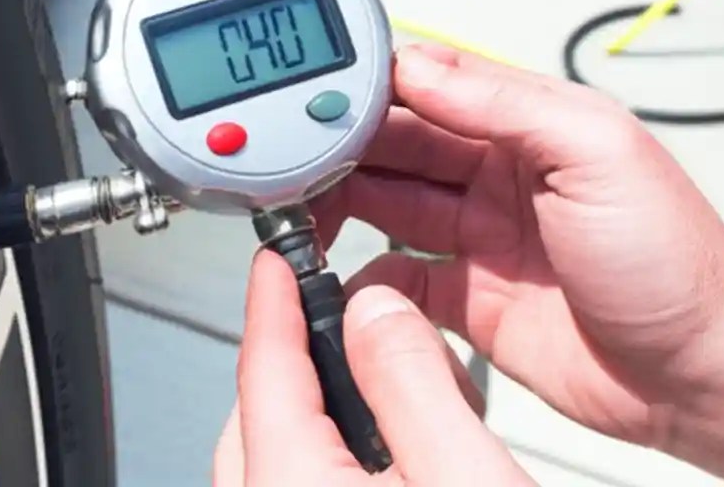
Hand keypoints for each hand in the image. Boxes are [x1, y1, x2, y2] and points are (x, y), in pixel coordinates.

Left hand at [212, 249, 536, 486]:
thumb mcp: (466, 474)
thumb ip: (412, 382)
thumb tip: (377, 309)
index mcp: (291, 484)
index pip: (262, 365)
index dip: (273, 299)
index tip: (276, 259)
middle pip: (258, 410)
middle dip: (299, 354)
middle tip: (341, 317)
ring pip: (276, 453)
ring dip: (321, 409)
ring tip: (389, 391)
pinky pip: (298, 485)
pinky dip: (329, 453)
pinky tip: (388, 453)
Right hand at [312, 43, 723, 447]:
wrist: (698, 372)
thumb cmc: (672, 261)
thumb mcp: (596, 152)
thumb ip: (506, 105)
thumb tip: (423, 65)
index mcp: (531, 127)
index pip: (434, 87)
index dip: (376, 86)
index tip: (325, 92)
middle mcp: (501, 177)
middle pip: (400, 144)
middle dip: (345, 141)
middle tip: (295, 148)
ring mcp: (484, 240)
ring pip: (390, 205)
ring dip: (345, 201)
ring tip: (305, 202)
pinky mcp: (473, 301)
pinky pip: (401, 279)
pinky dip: (367, 277)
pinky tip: (350, 275)